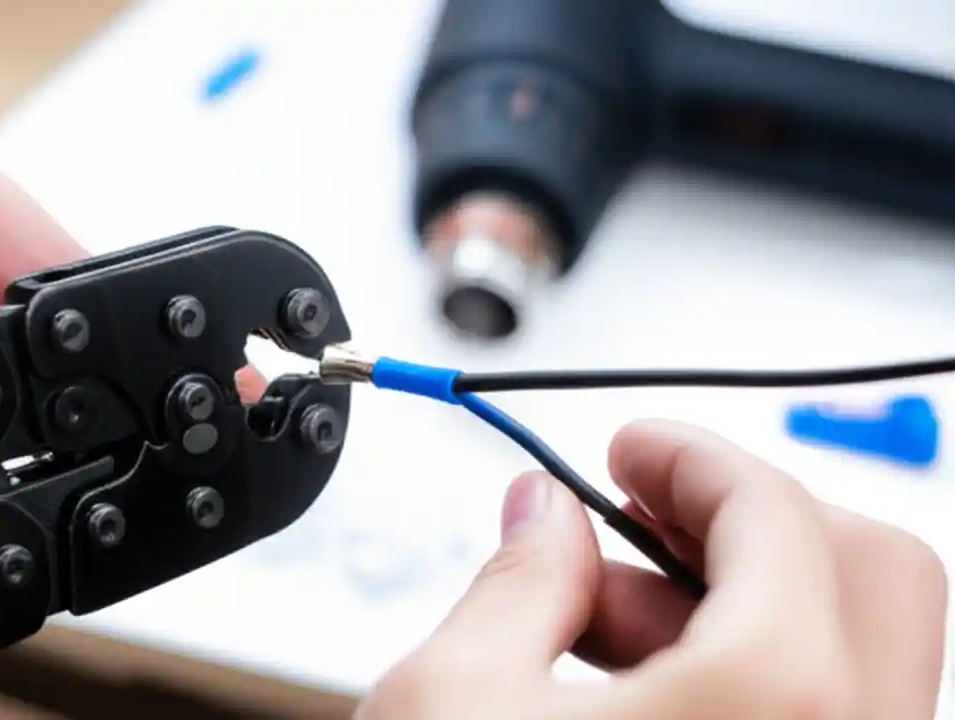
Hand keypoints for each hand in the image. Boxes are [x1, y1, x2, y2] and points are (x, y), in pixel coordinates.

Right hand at [356, 420, 946, 718]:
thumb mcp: (448, 696)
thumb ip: (515, 575)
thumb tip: (541, 512)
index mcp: (774, 706)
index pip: (776, 515)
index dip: (691, 455)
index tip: (631, 447)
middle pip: (872, 567)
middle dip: (745, 518)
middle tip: (639, 511)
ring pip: (860, 653)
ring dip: (738, 603)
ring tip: (597, 618)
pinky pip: (831, 717)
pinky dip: (750, 676)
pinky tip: (631, 687)